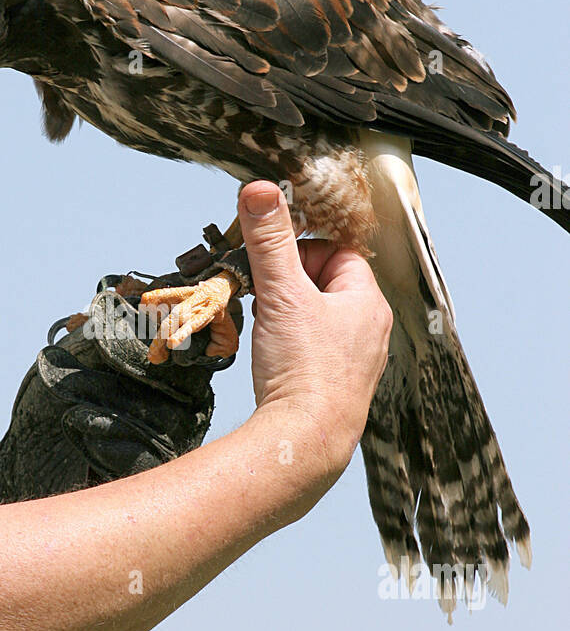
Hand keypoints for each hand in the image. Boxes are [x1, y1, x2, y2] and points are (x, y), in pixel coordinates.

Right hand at [238, 181, 392, 462]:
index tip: (271, 265)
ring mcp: (355, 360)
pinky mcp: (336, 385)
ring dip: (285, 314)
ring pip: (316, 317)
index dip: (299, 252)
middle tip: (262, 296)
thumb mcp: (282, 294)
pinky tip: (272, 359)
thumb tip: (260, 189)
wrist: (305, 440)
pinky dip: (290, 345)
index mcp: (367, 300)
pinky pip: (313, 349)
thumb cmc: (304, 371)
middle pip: (323, 283)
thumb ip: (269, 240)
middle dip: (287, 284)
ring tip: (265, 327)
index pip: (336, 252)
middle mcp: (369, 329)